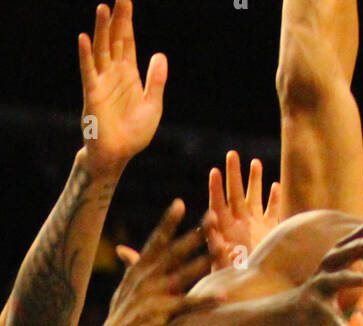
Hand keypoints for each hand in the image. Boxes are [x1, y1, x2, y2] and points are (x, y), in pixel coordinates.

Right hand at [79, 1, 166, 175]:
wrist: (118, 154)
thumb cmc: (133, 133)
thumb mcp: (152, 105)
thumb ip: (155, 80)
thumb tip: (160, 55)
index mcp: (128, 74)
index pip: (127, 41)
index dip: (127, 21)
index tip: (127, 0)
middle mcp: (113, 73)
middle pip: (115, 40)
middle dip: (117, 18)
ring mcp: (101, 82)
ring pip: (101, 50)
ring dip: (101, 30)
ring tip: (103, 8)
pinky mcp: (93, 94)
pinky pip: (89, 71)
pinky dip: (86, 55)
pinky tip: (85, 39)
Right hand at [100, 201, 216, 325]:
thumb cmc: (119, 321)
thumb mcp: (122, 290)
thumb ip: (129, 268)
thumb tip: (123, 250)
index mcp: (138, 270)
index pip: (155, 240)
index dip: (168, 222)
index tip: (180, 203)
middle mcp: (146, 278)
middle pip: (175, 250)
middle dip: (195, 233)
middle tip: (214, 216)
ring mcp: (154, 294)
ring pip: (185, 272)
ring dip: (205, 259)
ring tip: (224, 247)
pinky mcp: (162, 314)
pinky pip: (189, 304)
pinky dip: (207, 299)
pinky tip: (224, 295)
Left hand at [207, 153, 280, 270]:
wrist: (253, 290)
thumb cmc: (232, 280)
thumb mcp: (220, 264)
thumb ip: (216, 245)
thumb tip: (210, 226)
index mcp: (225, 230)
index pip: (218, 204)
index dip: (216, 188)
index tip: (214, 171)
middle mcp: (239, 224)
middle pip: (235, 195)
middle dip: (234, 175)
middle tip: (232, 154)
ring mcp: (255, 226)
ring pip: (255, 199)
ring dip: (255, 182)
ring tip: (255, 162)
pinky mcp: (270, 232)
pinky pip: (272, 212)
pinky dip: (274, 200)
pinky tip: (276, 186)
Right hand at [291, 212, 362, 325]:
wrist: (296, 310)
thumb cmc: (332, 290)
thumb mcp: (352, 274)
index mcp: (340, 255)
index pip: (359, 236)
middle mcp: (329, 264)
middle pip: (350, 250)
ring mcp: (321, 284)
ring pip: (337, 279)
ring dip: (354, 278)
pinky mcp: (317, 306)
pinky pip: (329, 314)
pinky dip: (338, 321)